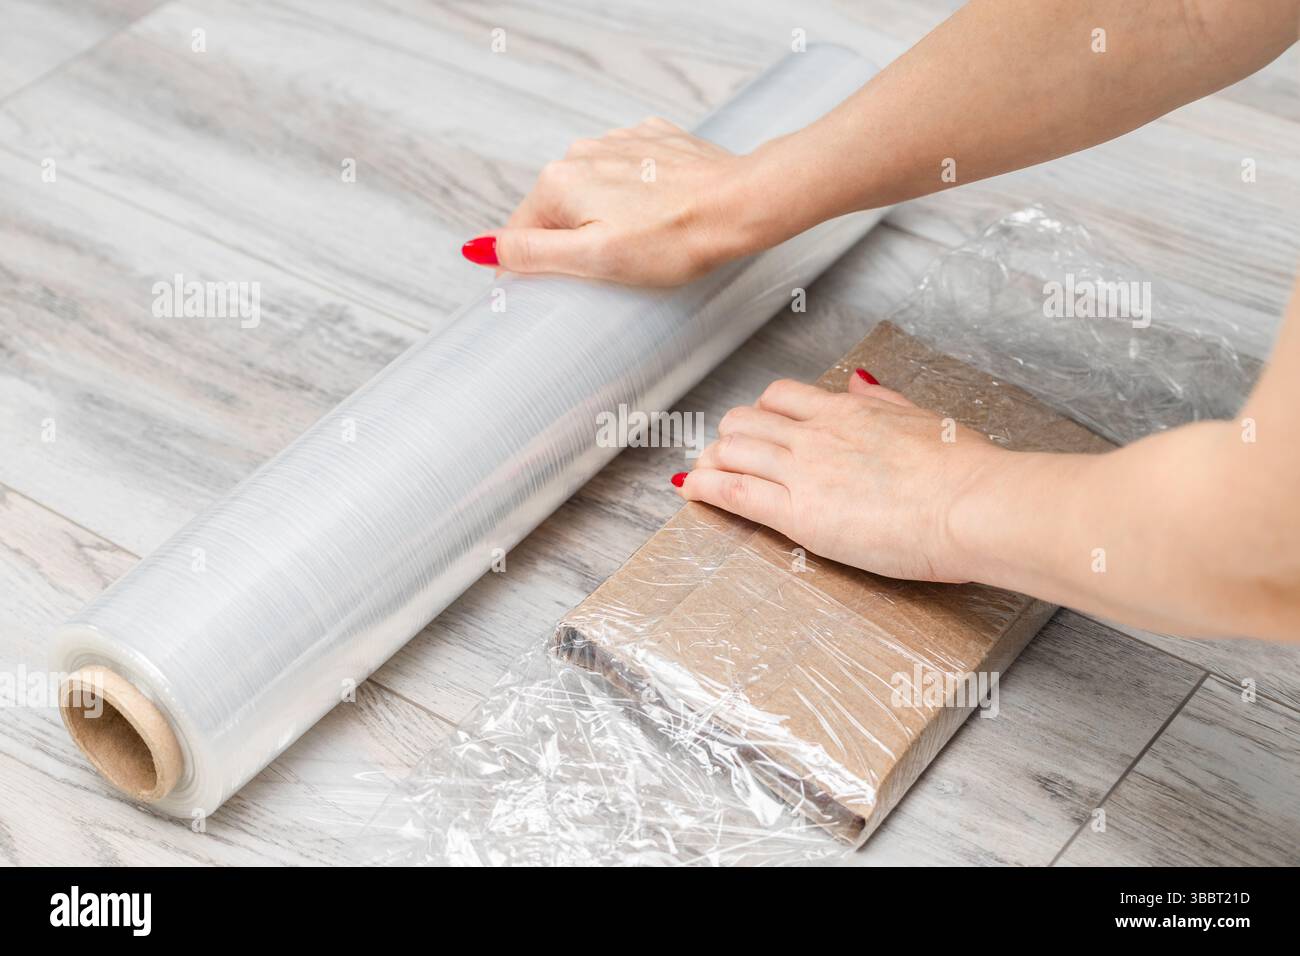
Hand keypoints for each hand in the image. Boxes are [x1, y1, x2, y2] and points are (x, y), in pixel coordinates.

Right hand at [463, 118, 758, 285]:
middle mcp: (581, 151)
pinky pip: (628, 173)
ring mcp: (619, 141)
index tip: (554, 293)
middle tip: (612, 270)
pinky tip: (660, 214)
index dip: (532, 268)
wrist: (739, 204)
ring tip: (644, 242)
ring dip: (605, 216)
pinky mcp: (653, 140)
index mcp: (559, 181)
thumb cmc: (673, 240)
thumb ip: (532, 252)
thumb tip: (480, 248)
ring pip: (593, 190)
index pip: (522, 233)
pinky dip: (635, 195)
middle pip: (558, 211)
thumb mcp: (594, 259)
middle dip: (575, 241)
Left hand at [675, 371, 1007, 582]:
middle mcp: (816, 435)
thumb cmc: (962, 470)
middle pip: (746, 422)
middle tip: (723, 454)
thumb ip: (883, 401)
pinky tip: (690, 490)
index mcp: (847, 412)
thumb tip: (858, 382)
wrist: (969, 504)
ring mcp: (803, 472)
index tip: (755, 427)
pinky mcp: (798, 513)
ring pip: (734, 451)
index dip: (761, 412)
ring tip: (702, 473)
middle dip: (730, 437)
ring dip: (713, 460)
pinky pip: (735, 491)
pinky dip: (705, 487)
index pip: (782, 399)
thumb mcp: (922, 419)